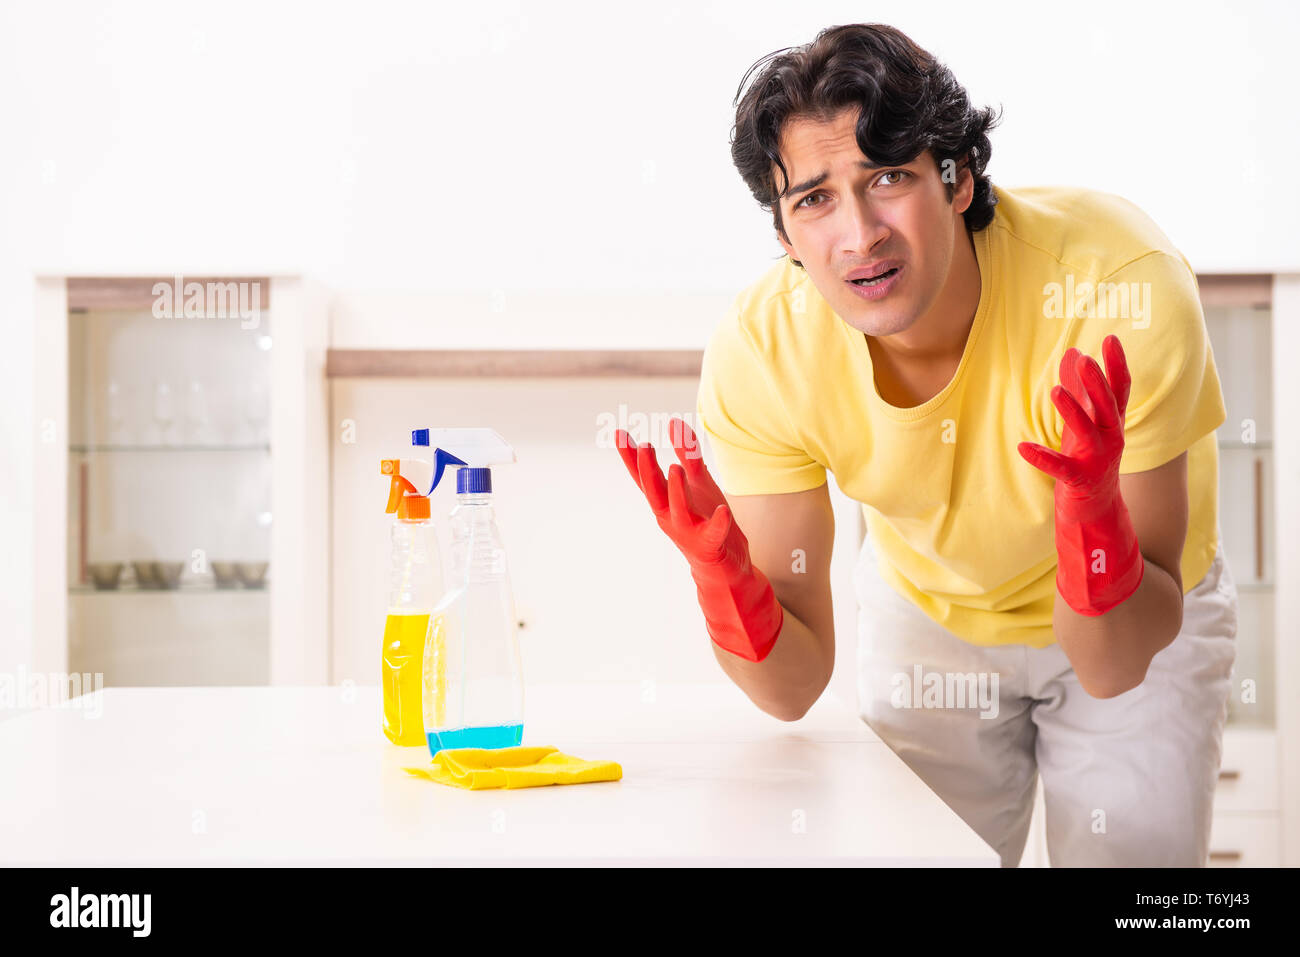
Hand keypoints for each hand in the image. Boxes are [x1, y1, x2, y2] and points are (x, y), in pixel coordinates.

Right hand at [614, 417, 783, 661]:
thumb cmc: (708, 522)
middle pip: (654, 492)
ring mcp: (688, 533)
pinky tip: (721, 511)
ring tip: (676, 469)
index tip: (620, 434)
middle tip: (644, 446)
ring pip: (677, 511)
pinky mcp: (710, 545)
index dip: (632, 457)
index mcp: (665, 502)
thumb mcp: (700, 483)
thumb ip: (688, 453)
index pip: (644, 477)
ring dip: (676, 491)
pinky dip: (716, 523)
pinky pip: (713, 533)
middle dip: (647, 471)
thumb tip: (674, 424)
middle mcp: (670, 518)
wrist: (726, 568)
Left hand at [1018, 335, 1130, 512]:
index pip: (1120, 389)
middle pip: (1108, 407)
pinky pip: (1061, 467)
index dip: (1117, 364)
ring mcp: (1097, 459)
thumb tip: (1074, 352)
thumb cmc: (1088, 455)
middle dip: (1097, 384)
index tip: (1111, 339)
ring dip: (1072, 412)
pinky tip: (1022, 447)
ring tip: (1055, 391)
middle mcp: (1111, 438)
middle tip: (1085, 360)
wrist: (1095, 506)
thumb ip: (1080, 388)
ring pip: (1087, 433)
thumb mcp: (1085, 420)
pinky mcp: (1080, 480)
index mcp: (1112, 421)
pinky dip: (1042, 457)